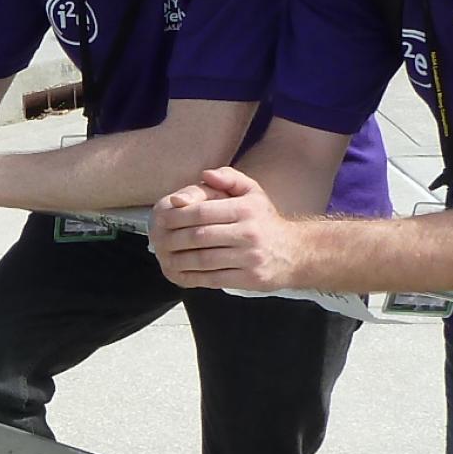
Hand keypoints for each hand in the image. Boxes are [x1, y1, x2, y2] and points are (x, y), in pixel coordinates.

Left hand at [149, 166, 303, 291]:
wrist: (296, 252)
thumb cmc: (265, 221)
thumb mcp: (252, 192)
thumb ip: (228, 178)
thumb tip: (204, 174)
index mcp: (245, 209)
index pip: (202, 211)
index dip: (176, 216)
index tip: (160, 219)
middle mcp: (248, 233)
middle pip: (199, 236)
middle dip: (172, 239)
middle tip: (156, 240)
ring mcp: (249, 258)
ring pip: (203, 260)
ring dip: (177, 259)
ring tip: (163, 256)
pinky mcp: (248, 279)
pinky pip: (212, 279)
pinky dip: (191, 277)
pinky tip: (178, 272)